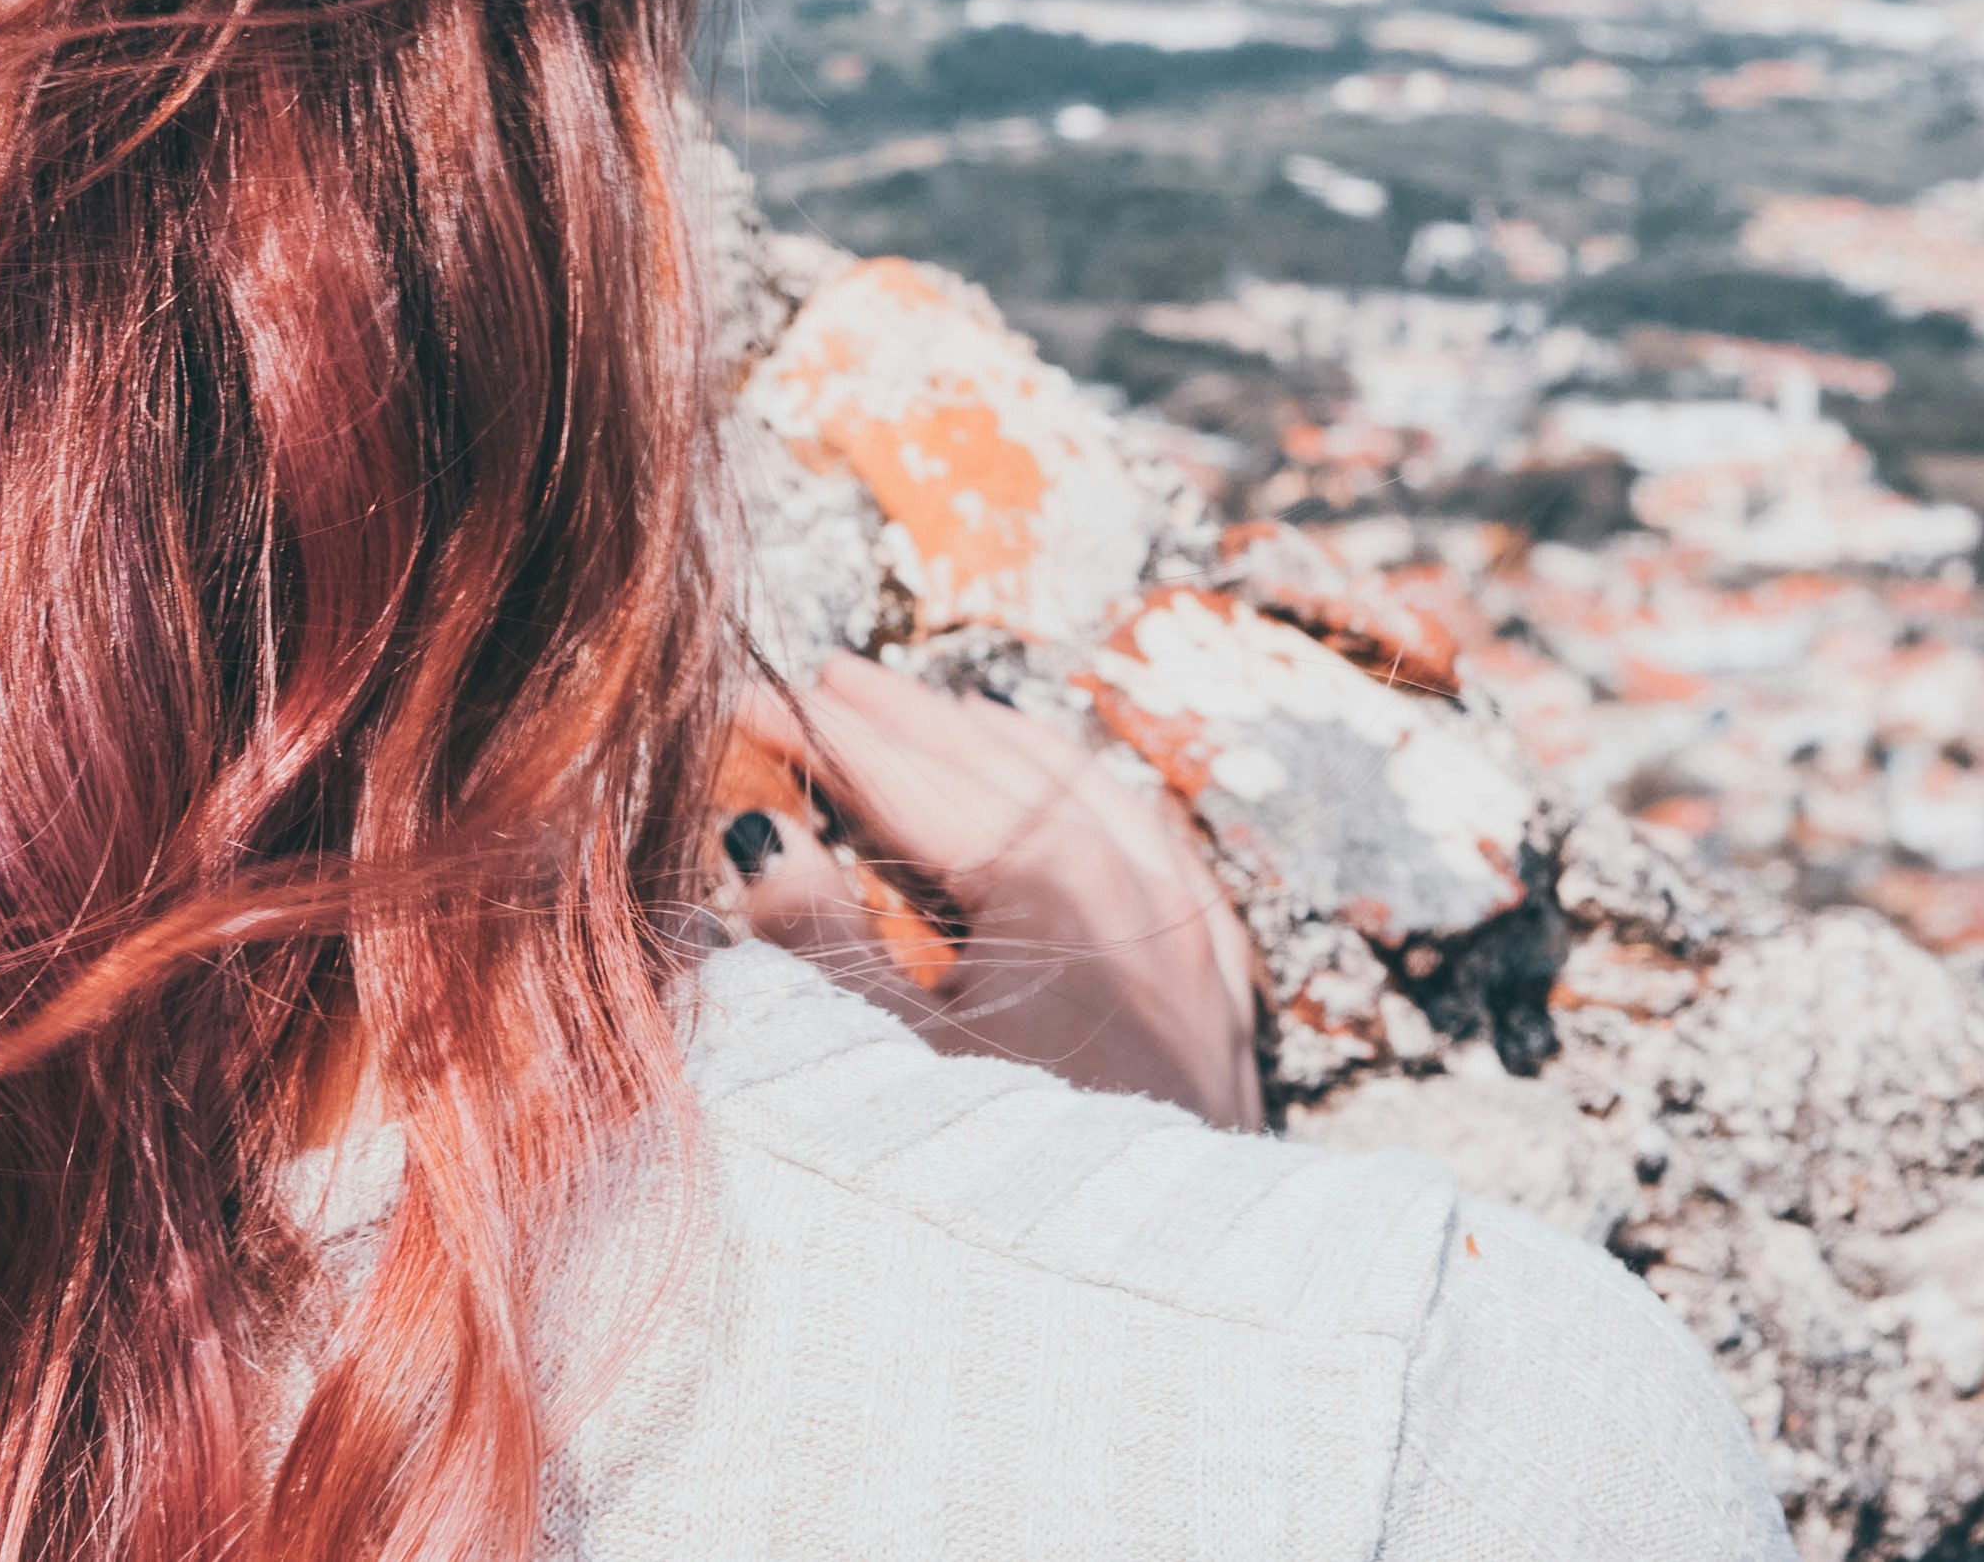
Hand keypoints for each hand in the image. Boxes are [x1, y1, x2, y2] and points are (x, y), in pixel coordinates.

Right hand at [714, 659, 1265, 1132]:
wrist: (1145, 1303)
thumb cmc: (1003, 1186)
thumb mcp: (890, 1061)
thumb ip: (821, 943)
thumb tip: (764, 840)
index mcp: (1052, 889)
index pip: (923, 784)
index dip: (841, 737)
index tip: (772, 695)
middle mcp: (1136, 892)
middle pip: (1011, 775)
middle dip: (921, 725)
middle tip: (839, 681)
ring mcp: (1188, 945)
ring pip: (1102, 803)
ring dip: (1018, 755)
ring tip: (956, 717)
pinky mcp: (1219, 1005)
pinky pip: (1167, 864)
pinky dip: (1111, 817)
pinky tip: (1095, 814)